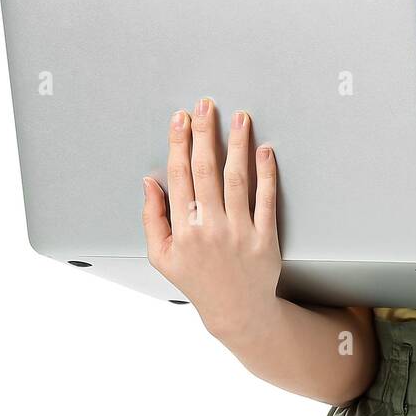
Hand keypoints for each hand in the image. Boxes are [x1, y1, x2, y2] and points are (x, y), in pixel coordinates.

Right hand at [141, 98, 281, 338]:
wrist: (236, 310)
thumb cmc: (197, 280)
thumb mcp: (161, 256)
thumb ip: (152, 218)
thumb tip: (149, 181)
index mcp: (182, 230)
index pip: (179, 176)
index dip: (179, 144)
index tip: (181, 118)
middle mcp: (209, 228)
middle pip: (206, 170)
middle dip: (205, 133)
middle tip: (207, 105)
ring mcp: (239, 232)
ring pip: (237, 179)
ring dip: (237, 144)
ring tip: (240, 118)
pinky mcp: (265, 237)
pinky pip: (266, 199)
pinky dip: (266, 173)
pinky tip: (264, 150)